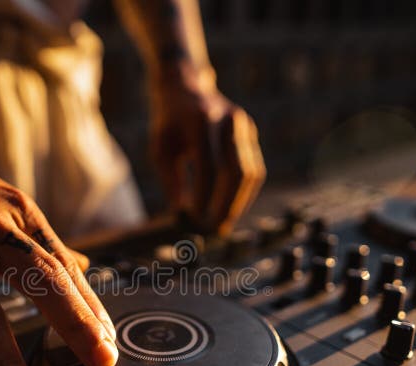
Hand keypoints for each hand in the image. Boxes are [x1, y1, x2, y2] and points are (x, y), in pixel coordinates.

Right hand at [0, 122, 117, 365]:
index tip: (110, 345)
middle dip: (74, 323)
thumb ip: (40, 240)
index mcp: (18, 214)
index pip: (63, 267)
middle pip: (39, 279)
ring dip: (6, 358)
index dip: (89, 307)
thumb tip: (84, 266)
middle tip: (100, 363)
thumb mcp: (1, 202)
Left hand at [151, 81, 265, 234]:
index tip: (196, 221)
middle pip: (236, 171)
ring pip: (251, 173)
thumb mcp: (161, 149)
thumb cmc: (169, 122)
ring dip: (239, 202)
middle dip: (227, 205)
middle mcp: (227, 121)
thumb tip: (181, 216)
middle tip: (215, 229)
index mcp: (200, 122)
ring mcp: (244, 126)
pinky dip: (244, 193)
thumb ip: (171, 181)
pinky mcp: (251, 133)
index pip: (208, 167)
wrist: (187, 86)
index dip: (205, 197)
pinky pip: (253, 169)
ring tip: (224, 223)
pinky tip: (231, 208)